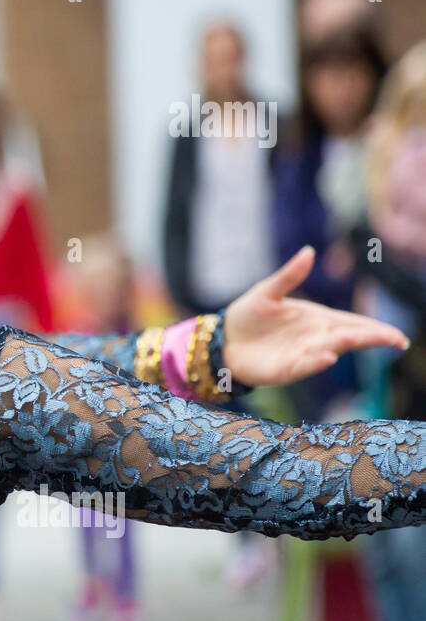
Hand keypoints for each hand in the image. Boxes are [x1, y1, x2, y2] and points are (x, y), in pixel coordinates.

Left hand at [222, 246, 408, 386]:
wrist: (222, 340)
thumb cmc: (248, 316)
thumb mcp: (268, 291)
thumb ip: (289, 275)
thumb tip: (309, 251)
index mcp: (317, 320)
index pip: (353, 323)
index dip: (375, 329)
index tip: (397, 336)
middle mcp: (315, 339)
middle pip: (348, 338)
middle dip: (370, 339)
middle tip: (395, 340)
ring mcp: (301, 355)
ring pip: (329, 351)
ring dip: (344, 346)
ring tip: (360, 339)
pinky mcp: (285, 369)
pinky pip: (303, 366)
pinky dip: (314, 362)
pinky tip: (326, 357)